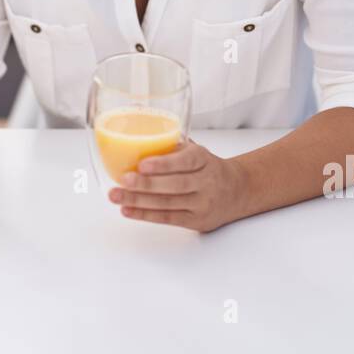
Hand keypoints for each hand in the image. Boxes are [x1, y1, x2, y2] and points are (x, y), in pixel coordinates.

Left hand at [109, 140, 246, 232]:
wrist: (237, 191)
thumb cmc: (206, 167)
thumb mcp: (196, 152)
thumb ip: (172, 146)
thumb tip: (134, 132)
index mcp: (203, 159)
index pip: (185, 162)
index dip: (163, 164)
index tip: (142, 164)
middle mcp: (206, 181)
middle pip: (175, 185)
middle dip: (146, 184)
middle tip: (122, 180)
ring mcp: (202, 203)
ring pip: (168, 203)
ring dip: (139, 201)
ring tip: (116, 196)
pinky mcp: (196, 221)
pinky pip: (168, 218)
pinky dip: (145, 215)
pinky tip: (127, 210)